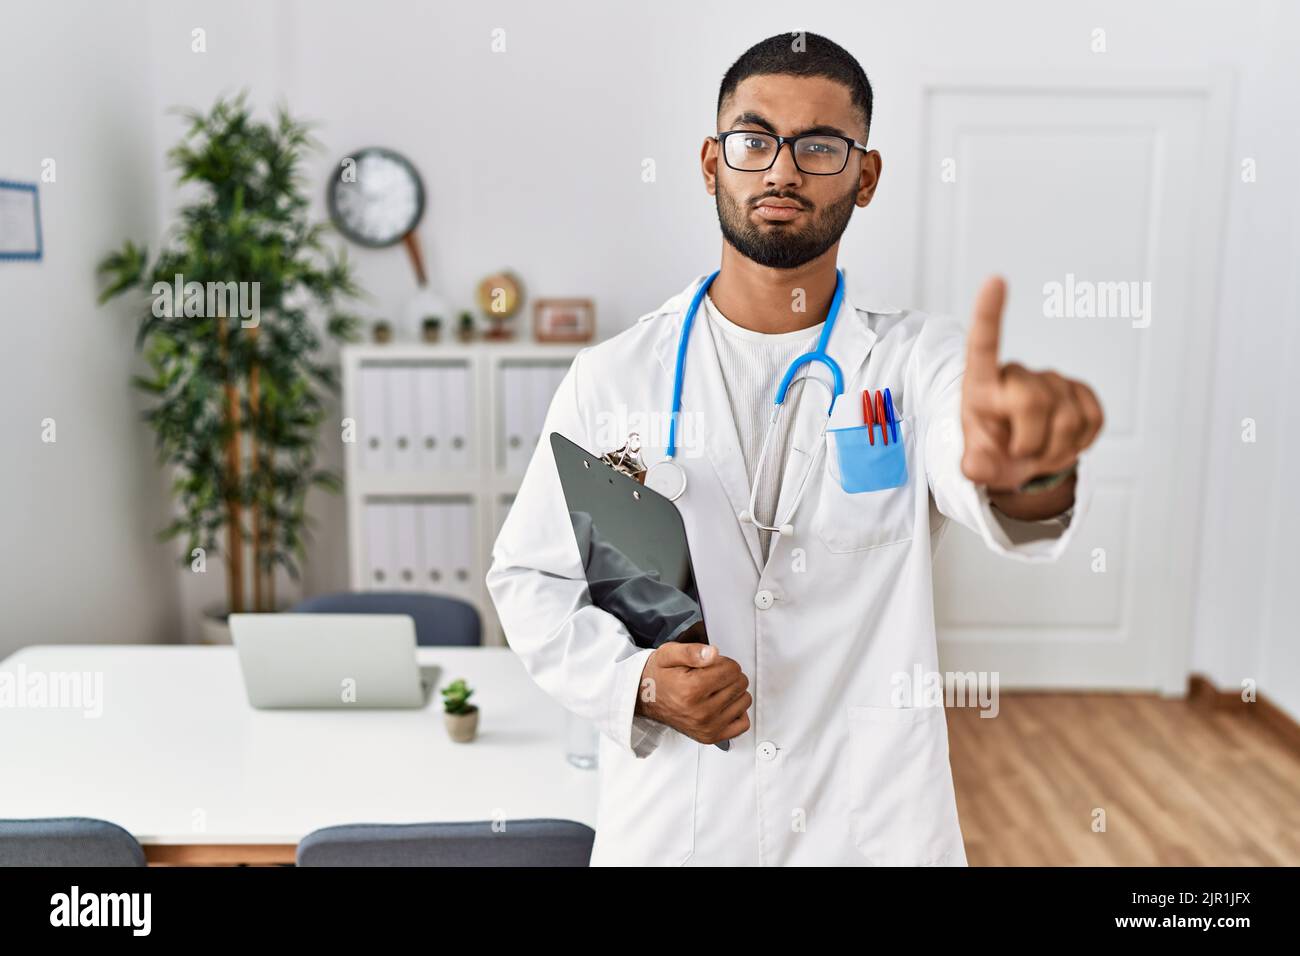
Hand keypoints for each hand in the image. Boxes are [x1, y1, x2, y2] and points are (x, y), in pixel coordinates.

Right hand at [635, 642, 750, 744]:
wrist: (645, 698)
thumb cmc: (659, 676)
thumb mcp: (668, 654)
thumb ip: (691, 651)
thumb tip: (713, 654)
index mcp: (691, 689)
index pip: (732, 669)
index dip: (723, 662)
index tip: (711, 665)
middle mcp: (700, 712)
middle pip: (740, 684)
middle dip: (728, 675)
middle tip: (710, 676)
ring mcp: (707, 727)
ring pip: (744, 701)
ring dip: (733, 692)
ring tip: (714, 689)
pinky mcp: (711, 737)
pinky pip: (742, 723)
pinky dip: (736, 712)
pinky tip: (722, 704)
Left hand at [961, 277, 1103, 500]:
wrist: (1022, 460)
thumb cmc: (992, 452)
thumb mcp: (977, 463)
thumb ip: (975, 466)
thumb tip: (977, 467)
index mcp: (982, 383)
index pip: (984, 345)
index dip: (990, 313)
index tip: (995, 280)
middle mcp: (1017, 375)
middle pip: (1033, 401)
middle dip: (1030, 441)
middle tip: (1020, 453)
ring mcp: (1052, 381)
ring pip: (1067, 418)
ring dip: (1054, 449)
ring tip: (1037, 452)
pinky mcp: (1082, 392)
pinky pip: (1092, 421)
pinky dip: (1078, 444)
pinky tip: (1059, 443)